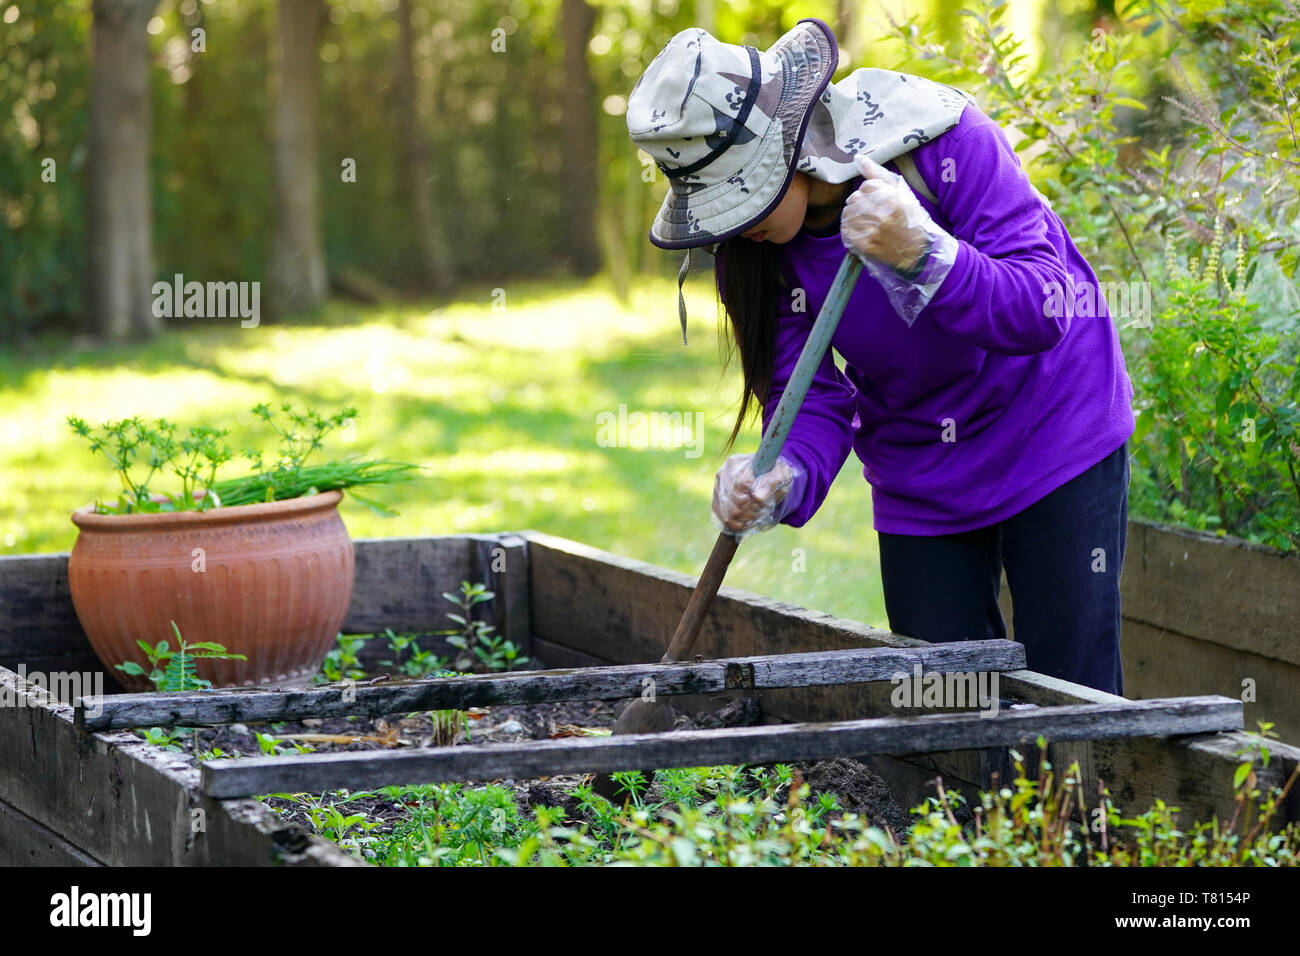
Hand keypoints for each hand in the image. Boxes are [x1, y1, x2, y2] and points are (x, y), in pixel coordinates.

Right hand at [711, 453, 802, 536]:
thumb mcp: (781, 474)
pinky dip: (738, 525)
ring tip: (756, 516)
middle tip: (762, 512)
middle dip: (750, 511)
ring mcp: (718, 488)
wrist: (769, 478)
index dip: (752, 498)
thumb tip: (758, 497)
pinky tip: (748, 522)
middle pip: (732, 500)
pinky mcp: (717, 501)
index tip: (763, 503)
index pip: (740, 484)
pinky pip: (723, 519)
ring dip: (745, 520)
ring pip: (727, 513)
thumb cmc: (776, 475)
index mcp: (736, 462)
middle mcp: (723, 473)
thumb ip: (772, 482)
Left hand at [840, 154, 936, 272]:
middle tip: (871, 213)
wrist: (916, 251)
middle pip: (853, 199)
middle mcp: (882, 213)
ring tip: (866, 223)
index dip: (870, 193)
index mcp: (892, 197)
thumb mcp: (900, 192)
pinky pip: (846, 231)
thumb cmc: (909, 218)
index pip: (866, 186)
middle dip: (859, 204)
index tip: (878, 201)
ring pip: (847, 215)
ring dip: (853, 218)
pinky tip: (861, 232)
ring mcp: (873, 230)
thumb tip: (858, 158)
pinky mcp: (866, 245)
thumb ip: (878, 174)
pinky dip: (850, 231)